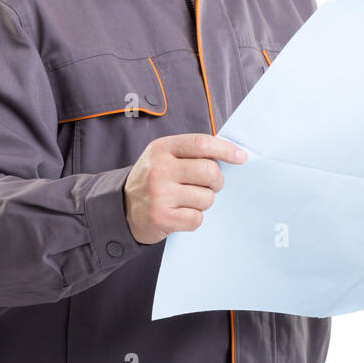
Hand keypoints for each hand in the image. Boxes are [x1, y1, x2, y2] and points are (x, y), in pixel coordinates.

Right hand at [123, 133, 246, 243]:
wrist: (122, 209)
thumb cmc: (153, 181)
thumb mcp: (164, 157)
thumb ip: (191, 153)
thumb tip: (232, 155)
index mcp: (162, 148)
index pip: (201, 144)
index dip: (225, 149)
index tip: (241, 157)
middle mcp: (159, 169)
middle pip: (209, 171)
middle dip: (217, 181)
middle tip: (210, 186)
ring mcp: (159, 194)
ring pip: (206, 198)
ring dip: (204, 202)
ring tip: (188, 201)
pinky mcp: (161, 217)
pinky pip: (197, 218)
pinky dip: (194, 218)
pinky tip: (181, 214)